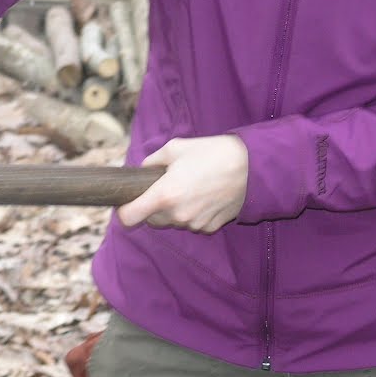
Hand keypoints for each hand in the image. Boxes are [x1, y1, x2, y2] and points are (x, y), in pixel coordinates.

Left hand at [114, 135, 247, 232]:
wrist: (251, 167)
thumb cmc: (211, 153)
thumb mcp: (175, 148)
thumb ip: (151, 162)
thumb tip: (141, 172)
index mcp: (164, 195)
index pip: (128, 218)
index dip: (124, 210)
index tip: (128, 201)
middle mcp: (177, 215)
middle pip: (151, 221)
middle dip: (152, 207)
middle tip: (165, 187)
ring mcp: (194, 224)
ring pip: (172, 222)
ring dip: (173, 210)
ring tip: (189, 188)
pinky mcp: (209, 228)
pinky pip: (191, 224)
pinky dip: (192, 214)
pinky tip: (203, 196)